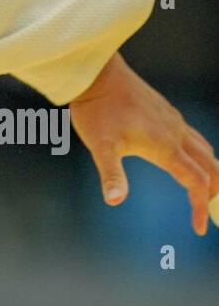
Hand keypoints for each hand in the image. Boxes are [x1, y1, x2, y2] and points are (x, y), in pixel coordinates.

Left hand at [70, 52, 218, 235]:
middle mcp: (177, 135)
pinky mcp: (168, 115)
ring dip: (212, 173)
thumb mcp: (100, 147)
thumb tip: (115, 200)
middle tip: (212, 215)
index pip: (195, 182)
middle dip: (215, 193)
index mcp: (166, 147)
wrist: (99, 77)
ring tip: (209, 192)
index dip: (200, 207)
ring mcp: (174, 123)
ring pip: (206, 150)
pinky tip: (190, 159)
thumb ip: (111, 174)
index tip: (198, 228)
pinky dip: (202, 155)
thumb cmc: (97, 112)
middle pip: (211, 167)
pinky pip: (195, 138)